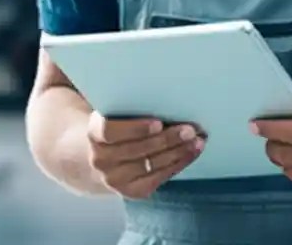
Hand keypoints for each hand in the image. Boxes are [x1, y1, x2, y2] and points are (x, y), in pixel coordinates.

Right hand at [86, 112, 205, 199]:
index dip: (136, 128)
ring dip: (178, 152)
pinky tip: (191, 152)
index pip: (110, 131)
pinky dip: (178, 164)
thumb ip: (130, 109)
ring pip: (151, 164)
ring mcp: (115, 179)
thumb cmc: (117, 127)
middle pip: (137, 149)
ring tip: (197, 140)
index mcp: (93, 134)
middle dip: (167, 139)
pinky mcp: (132, 192)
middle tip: (190, 129)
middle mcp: (100, 160)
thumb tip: (168, 99)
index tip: (159, 122)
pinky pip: (159, 177)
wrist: (103, 159)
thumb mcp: (115, 114)